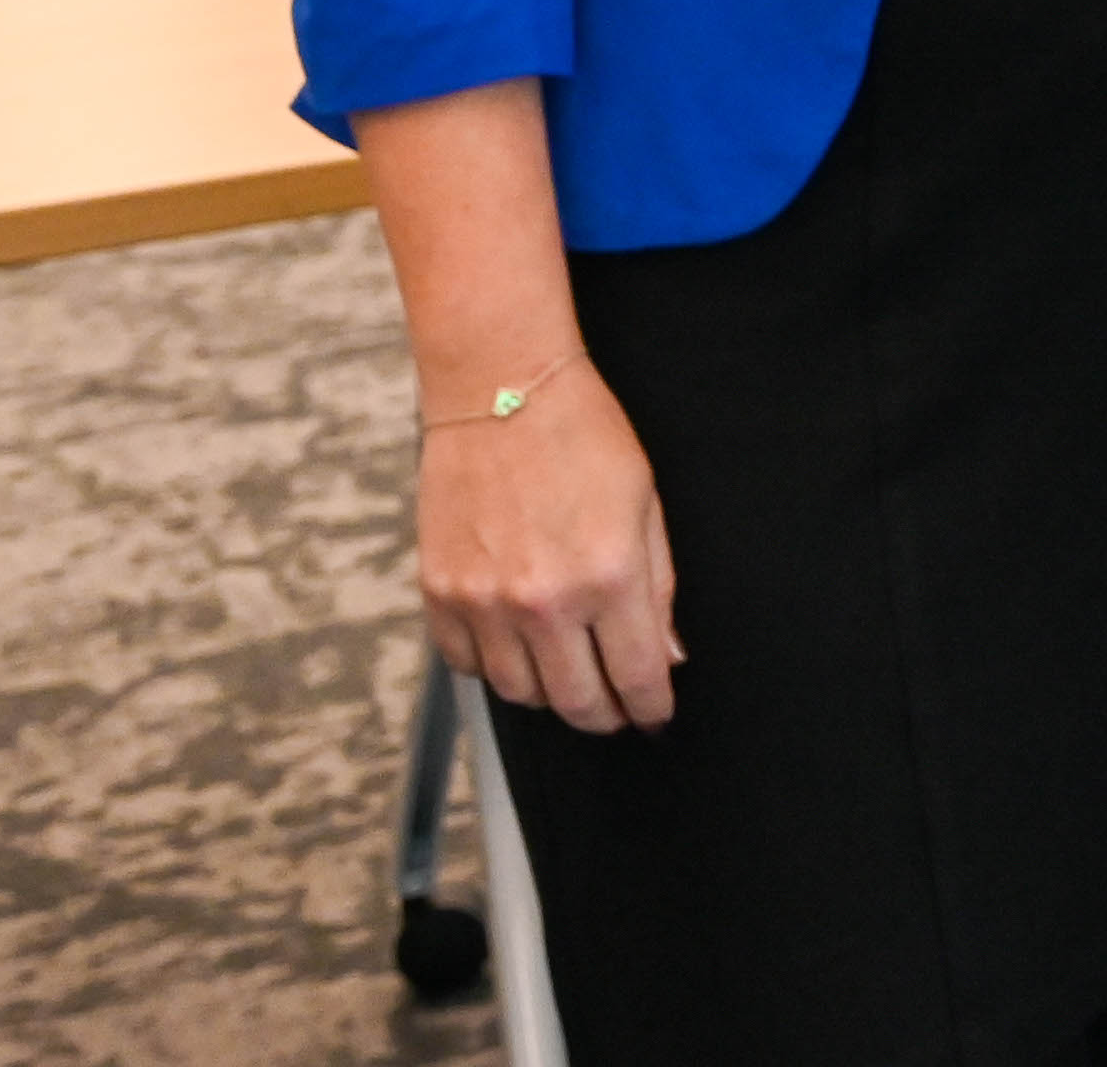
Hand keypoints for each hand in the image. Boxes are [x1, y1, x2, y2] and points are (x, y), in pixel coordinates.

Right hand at [416, 363, 682, 732]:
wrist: (502, 389)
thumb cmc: (583, 435)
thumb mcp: (646, 503)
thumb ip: (659, 588)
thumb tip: (666, 656)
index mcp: (607, 576)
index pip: (638, 677)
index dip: (652, 709)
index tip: (656, 716)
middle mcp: (543, 600)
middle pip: (576, 702)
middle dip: (605, 715)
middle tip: (617, 708)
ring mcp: (484, 601)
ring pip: (520, 693)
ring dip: (551, 693)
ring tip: (569, 670)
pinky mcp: (440, 592)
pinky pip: (467, 664)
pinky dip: (495, 666)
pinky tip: (517, 644)